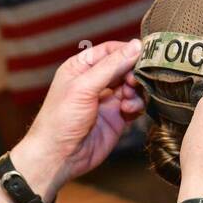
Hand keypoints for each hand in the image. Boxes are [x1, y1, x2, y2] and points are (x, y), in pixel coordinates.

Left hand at [10, 39, 145, 200]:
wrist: (59, 157)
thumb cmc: (61, 119)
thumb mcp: (84, 87)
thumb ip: (111, 66)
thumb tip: (135, 45)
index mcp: (81, 67)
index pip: (110, 50)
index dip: (127, 50)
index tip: (144, 53)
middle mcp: (95, 81)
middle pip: (125, 67)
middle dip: (133, 72)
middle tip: (134, 81)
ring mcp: (107, 100)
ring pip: (132, 86)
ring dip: (136, 90)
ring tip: (128, 98)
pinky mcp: (116, 118)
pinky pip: (134, 105)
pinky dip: (136, 106)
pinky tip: (127, 111)